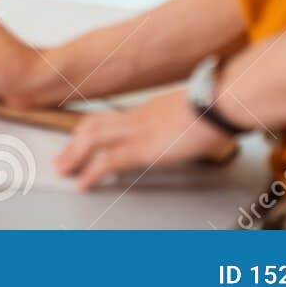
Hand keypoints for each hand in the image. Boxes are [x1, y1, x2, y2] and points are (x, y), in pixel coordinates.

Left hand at [54, 90, 230, 190]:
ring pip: (92, 138)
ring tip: (63, 170)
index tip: (81, 139)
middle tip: (62, 158)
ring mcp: (139, 130)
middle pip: (93, 125)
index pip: (110, 118)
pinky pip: (109, 160)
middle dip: (73, 142)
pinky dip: (92, 172)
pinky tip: (84, 184)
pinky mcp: (145, 147)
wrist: (223, 102)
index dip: (91, 130)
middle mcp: (138, 117)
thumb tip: (198, 132)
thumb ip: (189, 123)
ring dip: (74, 155)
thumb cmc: (220, 107)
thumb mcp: (198, 115)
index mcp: (149, 110)